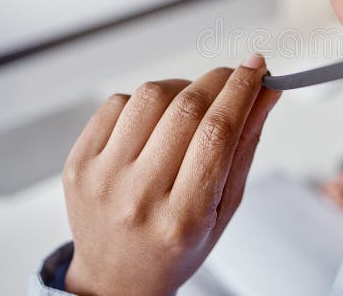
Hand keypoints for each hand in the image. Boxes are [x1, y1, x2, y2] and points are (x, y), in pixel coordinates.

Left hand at [62, 55, 279, 295]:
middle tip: (234, 78)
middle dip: (219, 82)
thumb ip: (245, 146)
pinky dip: (145, 100)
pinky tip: (157, 120)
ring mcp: (102, 178)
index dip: (241, 90)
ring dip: (183, 88)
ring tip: (192, 106)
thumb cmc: (176, 245)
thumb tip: (265, 93)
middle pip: (187, 109)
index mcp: (183, 217)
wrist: (117, 277)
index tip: (256, 68)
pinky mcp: (78, 163)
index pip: (218, 132)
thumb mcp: (225, 207)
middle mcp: (138, 197)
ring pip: (151, 96)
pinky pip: (117, 103)